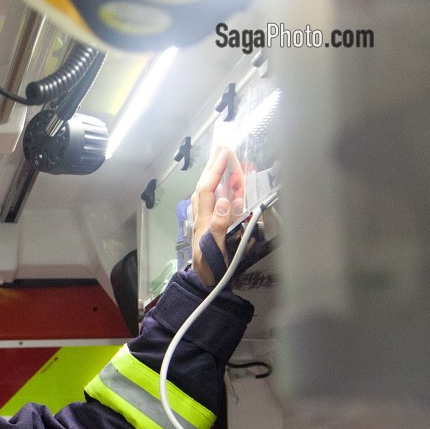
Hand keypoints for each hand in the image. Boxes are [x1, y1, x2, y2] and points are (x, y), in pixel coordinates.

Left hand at [189, 145, 244, 286]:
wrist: (206, 282)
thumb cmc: (211, 267)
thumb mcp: (215, 248)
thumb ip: (219, 225)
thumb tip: (224, 200)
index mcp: (204, 219)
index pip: (209, 188)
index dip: (216, 169)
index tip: (224, 151)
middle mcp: (203, 216)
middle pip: (206, 185)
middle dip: (213, 165)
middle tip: (222, 145)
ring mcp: (206, 219)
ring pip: (210, 191)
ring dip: (217, 174)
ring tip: (224, 158)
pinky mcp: (211, 224)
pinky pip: (215, 201)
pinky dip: (222, 189)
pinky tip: (226, 184)